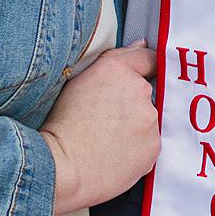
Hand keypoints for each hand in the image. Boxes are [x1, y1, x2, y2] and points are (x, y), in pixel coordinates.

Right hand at [43, 44, 160, 213]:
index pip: (147, 59)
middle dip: (132, 104)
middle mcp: (139, 91)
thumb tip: (142, 45)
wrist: (61, 169)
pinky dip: (136, 148)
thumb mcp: (76, 82)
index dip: (142, 70)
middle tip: (105, 120)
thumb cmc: (60, 126)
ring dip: (135, 127)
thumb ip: (115, 59)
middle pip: (147, 94)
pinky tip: (114, 154)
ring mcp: (150, 120)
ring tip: (106, 140)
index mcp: (117, 70)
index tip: (136, 80)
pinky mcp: (154, 147)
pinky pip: (149, 143)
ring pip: (148, 120)